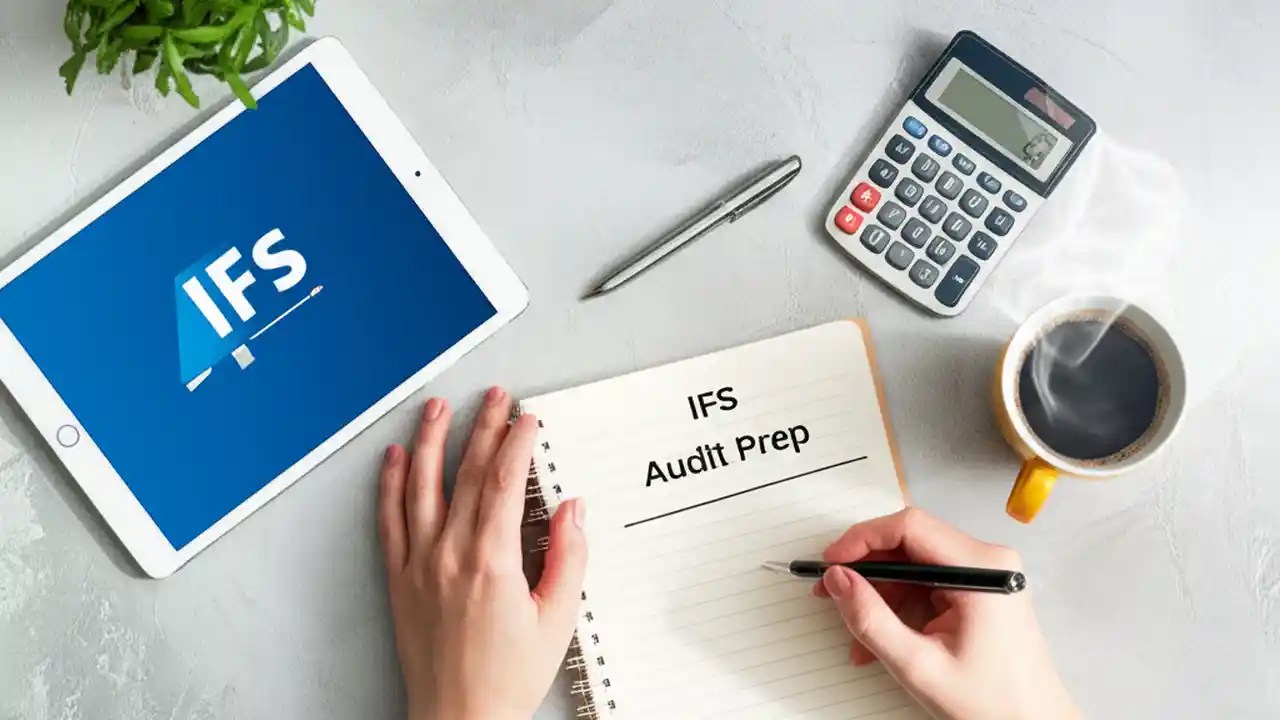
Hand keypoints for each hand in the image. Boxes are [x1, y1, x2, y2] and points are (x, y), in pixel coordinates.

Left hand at [379, 387, 587, 719]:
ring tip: (439, 408)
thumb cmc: (507, 679)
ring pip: (422, 488)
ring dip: (432, 441)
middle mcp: (449, 556)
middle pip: (466, 474)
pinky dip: (392, 486)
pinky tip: (397, 459)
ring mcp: (419, 566)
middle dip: (483, 428)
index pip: (503, 483)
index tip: (527, 420)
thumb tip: (572, 510)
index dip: (516, 443)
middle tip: (494, 398)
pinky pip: (390, 522)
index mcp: (491, 562)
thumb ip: (568, 558)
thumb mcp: (556, 620)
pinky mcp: (399, 581)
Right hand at [815, 508, 1078, 719]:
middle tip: (832, 591)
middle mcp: (988, 561)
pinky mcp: (979, 591)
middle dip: (866, 569)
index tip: (832, 562)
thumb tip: (837, 580)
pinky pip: (927, 584)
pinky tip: (882, 638)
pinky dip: (899, 607)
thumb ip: (871, 619)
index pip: (910, 527)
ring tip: (859, 635)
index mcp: (982, 569)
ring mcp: (985, 575)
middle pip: (909, 543)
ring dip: (880, 595)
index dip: (862, 539)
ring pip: (913, 565)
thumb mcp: (919, 665)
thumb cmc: (994, 703)